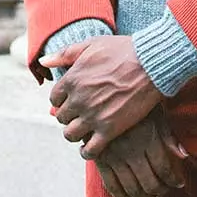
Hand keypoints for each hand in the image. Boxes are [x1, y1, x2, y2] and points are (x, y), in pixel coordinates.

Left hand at [43, 35, 163, 160]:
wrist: (153, 63)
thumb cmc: (125, 50)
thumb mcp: (92, 44)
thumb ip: (65, 54)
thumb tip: (43, 62)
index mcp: (72, 80)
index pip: (54, 98)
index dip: (63, 100)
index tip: (73, 100)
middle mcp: (78, 100)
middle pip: (61, 117)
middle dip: (69, 116)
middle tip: (81, 115)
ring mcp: (93, 116)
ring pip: (70, 135)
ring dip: (75, 134)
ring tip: (85, 130)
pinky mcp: (110, 129)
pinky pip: (90, 150)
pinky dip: (88, 151)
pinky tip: (93, 146)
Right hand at [94, 108, 188, 196]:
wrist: (103, 97)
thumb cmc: (136, 106)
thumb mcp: (156, 116)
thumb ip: (169, 137)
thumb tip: (184, 157)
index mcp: (148, 138)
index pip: (164, 169)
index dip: (173, 180)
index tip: (178, 183)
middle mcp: (131, 150)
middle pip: (150, 183)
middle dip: (160, 191)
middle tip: (165, 190)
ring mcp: (114, 157)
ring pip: (132, 188)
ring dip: (144, 196)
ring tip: (151, 194)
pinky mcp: (100, 160)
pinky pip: (112, 187)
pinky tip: (131, 196)